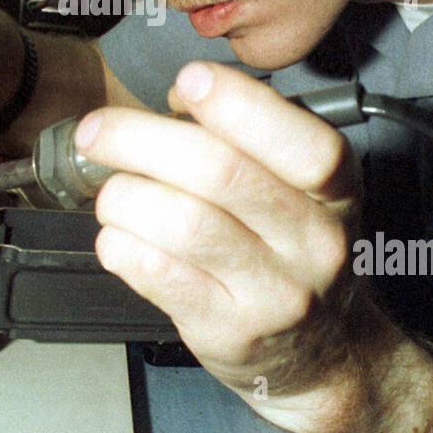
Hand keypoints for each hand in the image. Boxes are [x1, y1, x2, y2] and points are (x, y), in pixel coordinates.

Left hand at [76, 61, 367, 432]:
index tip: (188, 80)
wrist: (321, 351)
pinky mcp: (227, 330)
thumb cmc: (289, 250)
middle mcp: (313, 242)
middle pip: (221, 173)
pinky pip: (158, 274)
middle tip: (97, 130)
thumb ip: (242, 140)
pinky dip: (121, 244)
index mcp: (335, 191)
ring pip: (183, 223)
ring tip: (112, 194)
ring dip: (125, 196)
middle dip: (142, 139)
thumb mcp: (295, 189)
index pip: (305, 145)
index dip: (239, 105)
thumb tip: (177, 98)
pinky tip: (119, 235)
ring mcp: (273, 293)